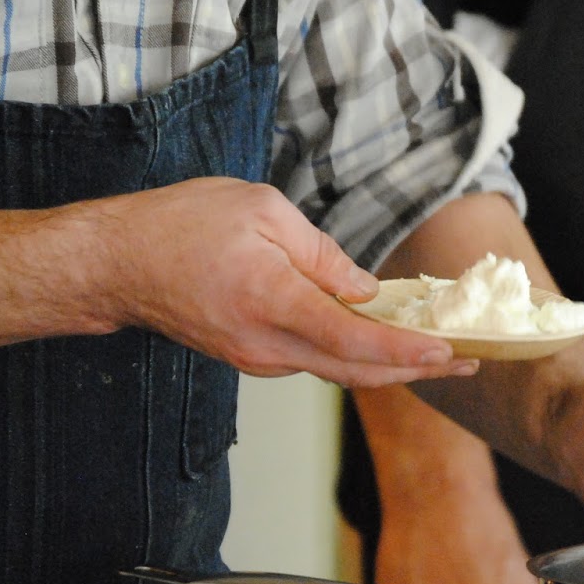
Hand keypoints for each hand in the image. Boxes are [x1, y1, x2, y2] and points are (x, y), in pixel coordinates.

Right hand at [89, 177, 478, 385]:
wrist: (115, 264)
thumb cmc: (181, 225)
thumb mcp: (262, 212)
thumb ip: (322, 255)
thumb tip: (367, 292)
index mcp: (273, 302)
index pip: (356, 342)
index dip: (409, 353)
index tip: (452, 354)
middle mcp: (266, 344)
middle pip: (356, 372)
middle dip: (417, 371)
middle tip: (469, 363)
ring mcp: (256, 358)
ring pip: (336, 370)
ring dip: (388, 365)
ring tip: (439, 350)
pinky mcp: (250, 358)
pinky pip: (313, 360)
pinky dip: (353, 356)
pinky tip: (382, 340)